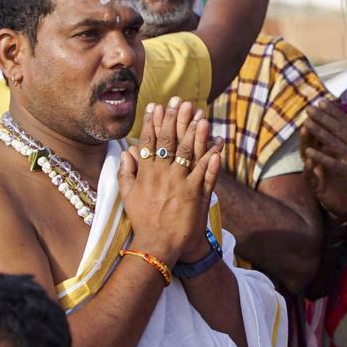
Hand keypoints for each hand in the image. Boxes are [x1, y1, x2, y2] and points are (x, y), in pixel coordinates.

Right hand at [119, 98, 221, 266]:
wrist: (158, 244)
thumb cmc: (143, 220)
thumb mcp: (128, 195)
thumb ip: (127, 172)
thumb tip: (127, 152)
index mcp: (147, 174)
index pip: (150, 142)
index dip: (153, 122)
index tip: (157, 105)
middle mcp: (164, 176)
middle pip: (170, 142)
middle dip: (176, 120)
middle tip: (181, 102)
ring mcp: (181, 184)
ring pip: (189, 154)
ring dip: (196, 134)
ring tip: (201, 116)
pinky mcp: (197, 195)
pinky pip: (207, 173)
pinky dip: (213, 158)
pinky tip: (219, 145)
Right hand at [300, 122, 346, 217]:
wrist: (346, 202)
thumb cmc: (346, 176)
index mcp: (327, 151)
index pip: (325, 132)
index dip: (324, 120)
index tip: (324, 107)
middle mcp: (318, 160)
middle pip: (313, 142)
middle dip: (312, 129)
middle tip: (309, 116)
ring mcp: (315, 173)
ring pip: (308, 156)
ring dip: (307, 144)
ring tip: (306, 133)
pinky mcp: (316, 186)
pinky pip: (312, 177)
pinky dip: (310, 169)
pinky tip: (310, 162)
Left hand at [301, 101, 346, 203]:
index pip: (346, 120)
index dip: (333, 111)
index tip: (321, 102)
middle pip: (338, 128)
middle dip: (322, 118)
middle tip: (308, 109)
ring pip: (333, 142)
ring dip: (318, 132)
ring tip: (306, 123)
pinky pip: (333, 164)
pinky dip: (321, 157)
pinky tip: (309, 151)